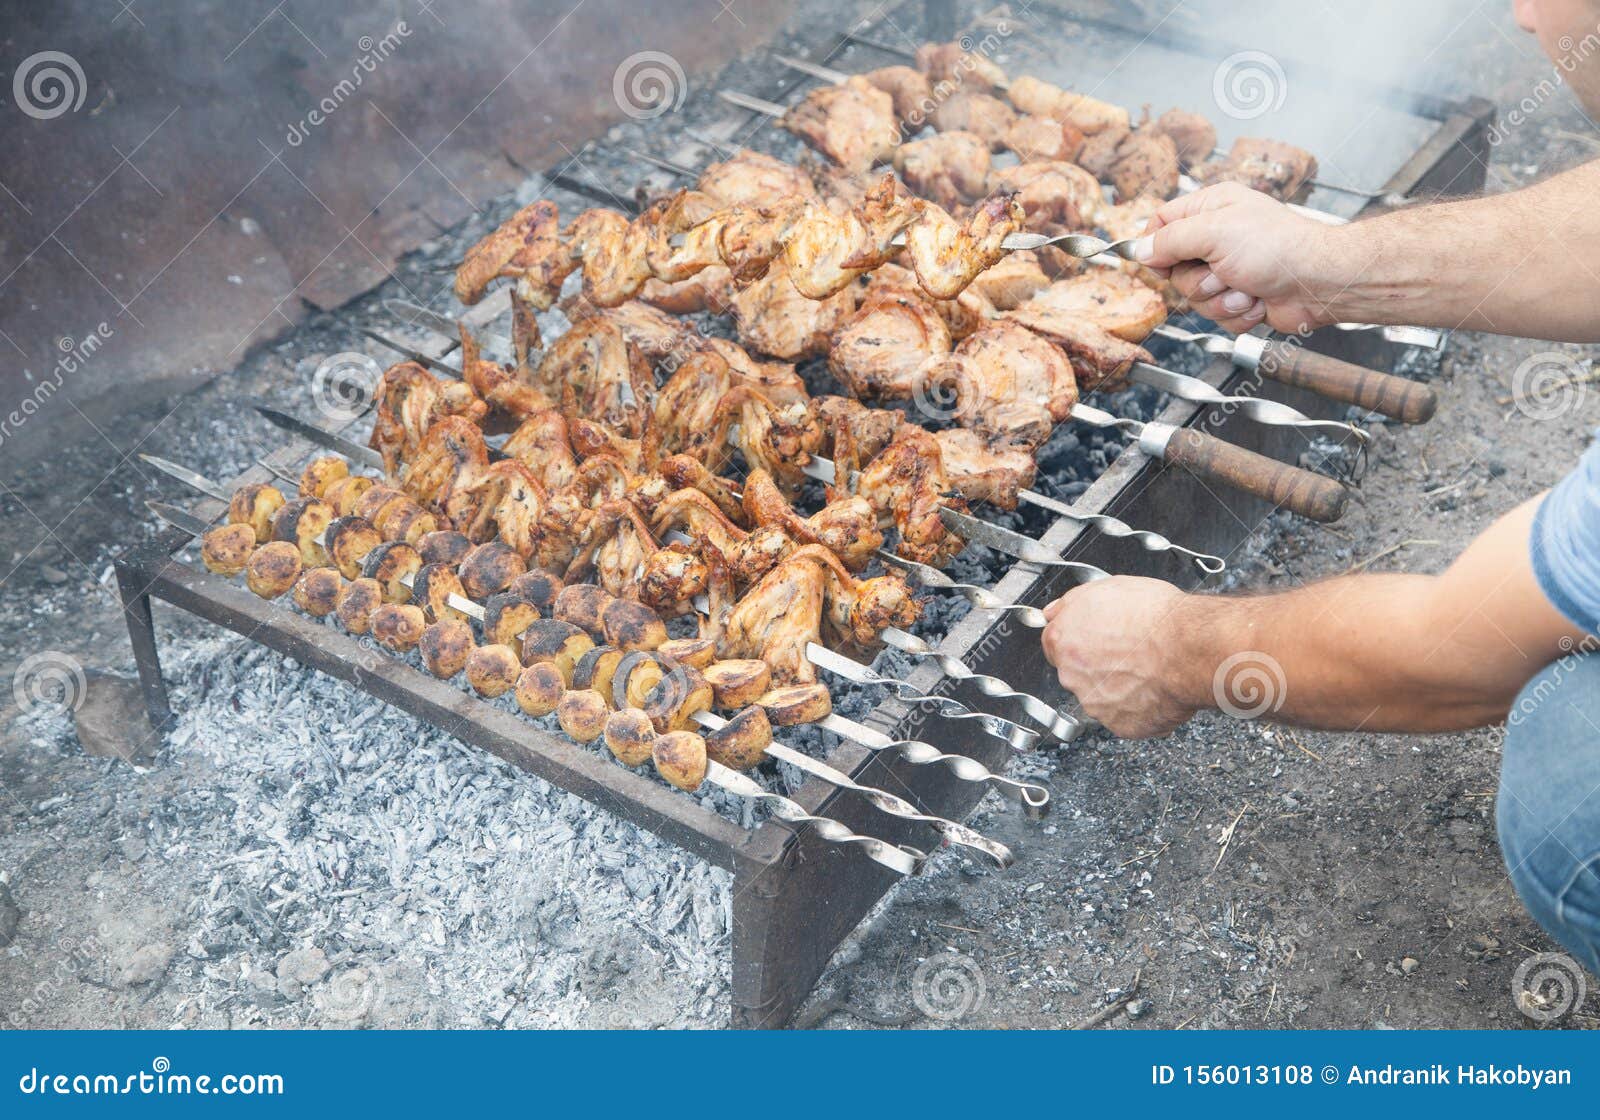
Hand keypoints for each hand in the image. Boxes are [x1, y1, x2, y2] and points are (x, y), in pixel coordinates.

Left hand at [1040, 576, 1200, 738]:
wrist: (1187, 649)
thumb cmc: (1156, 618)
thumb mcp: (1108, 587)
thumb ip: (1072, 603)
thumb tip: (1057, 610)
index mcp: (1064, 640)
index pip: (1055, 644)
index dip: (1080, 640)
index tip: (1096, 640)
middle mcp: (1072, 675)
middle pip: (1078, 672)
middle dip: (1100, 665)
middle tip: (1130, 653)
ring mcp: (1095, 703)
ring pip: (1102, 696)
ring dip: (1119, 687)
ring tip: (1148, 669)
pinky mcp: (1120, 725)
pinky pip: (1126, 717)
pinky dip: (1139, 707)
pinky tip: (1156, 688)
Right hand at [1131, 182, 1349, 334]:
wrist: (1318, 283)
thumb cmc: (1277, 248)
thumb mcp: (1214, 232)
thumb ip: (1170, 240)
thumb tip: (1139, 249)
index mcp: (1211, 209)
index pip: (1161, 223)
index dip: (1154, 247)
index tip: (1161, 264)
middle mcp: (1217, 237)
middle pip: (1175, 269)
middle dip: (1197, 282)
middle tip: (1222, 274)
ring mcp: (1228, 269)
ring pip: (1195, 297)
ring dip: (1219, 300)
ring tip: (1246, 289)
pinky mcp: (1239, 297)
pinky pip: (1217, 315)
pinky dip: (1236, 313)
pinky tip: (1256, 302)